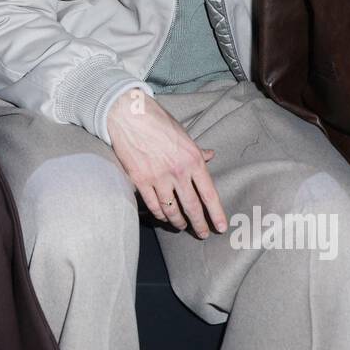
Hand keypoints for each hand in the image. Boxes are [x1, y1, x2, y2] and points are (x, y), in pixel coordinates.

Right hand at [106, 88, 224, 236]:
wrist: (130, 115)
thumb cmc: (158, 122)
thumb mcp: (184, 135)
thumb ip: (197, 151)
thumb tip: (211, 155)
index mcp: (193, 160)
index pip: (209, 194)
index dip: (216, 214)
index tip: (220, 227)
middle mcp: (178, 172)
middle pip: (192, 207)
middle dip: (199, 225)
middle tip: (202, 234)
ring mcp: (158, 178)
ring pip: (172, 210)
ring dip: (178, 222)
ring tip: (182, 227)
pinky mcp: (140, 180)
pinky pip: (153, 205)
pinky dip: (160, 214)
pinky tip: (164, 217)